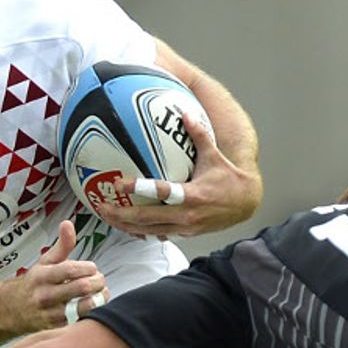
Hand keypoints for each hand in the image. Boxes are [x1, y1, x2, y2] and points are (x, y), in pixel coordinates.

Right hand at [6, 220, 106, 329]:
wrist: (11, 310)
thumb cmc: (34, 283)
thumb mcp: (45, 262)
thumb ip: (61, 245)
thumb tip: (68, 224)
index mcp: (43, 276)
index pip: (72, 270)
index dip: (88, 268)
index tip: (92, 268)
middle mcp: (45, 295)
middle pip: (82, 288)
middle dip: (97, 282)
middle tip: (99, 280)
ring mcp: (51, 314)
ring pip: (85, 307)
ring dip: (99, 298)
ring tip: (99, 292)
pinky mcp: (57, 327)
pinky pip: (81, 320)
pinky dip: (92, 311)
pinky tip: (91, 304)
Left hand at [96, 113, 261, 237]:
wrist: (246, 203)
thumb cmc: (229, 178)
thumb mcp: (214, 155)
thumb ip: (199, 135)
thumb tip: (185, 113)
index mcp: (193, 195)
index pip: (160, 192)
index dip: (138, 188)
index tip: (119, 183)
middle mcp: (187, 215)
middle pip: (146, 219)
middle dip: (122, 214)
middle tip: (102, 206)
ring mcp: (186, 227)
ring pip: (149, 231)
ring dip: (126, 226)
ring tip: (107, 217)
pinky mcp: (186, 233)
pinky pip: (159, 233)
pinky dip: (142, 231)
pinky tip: (127, 226)